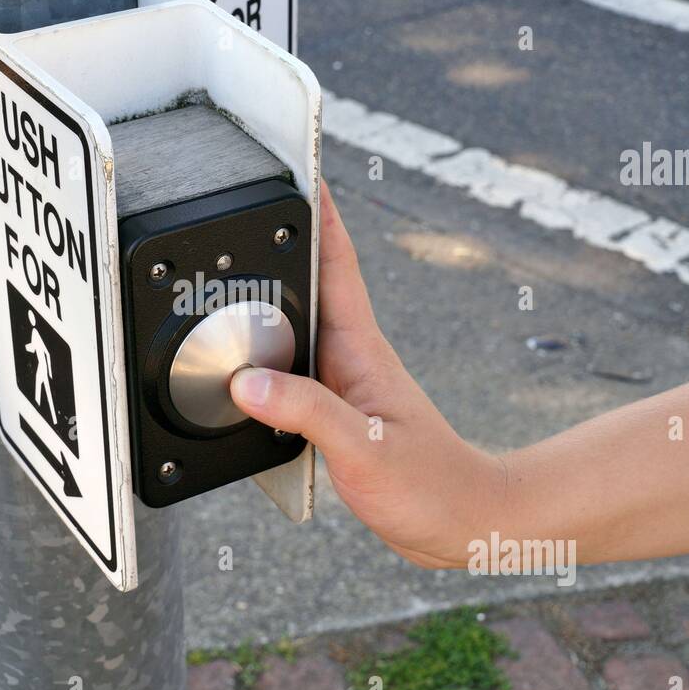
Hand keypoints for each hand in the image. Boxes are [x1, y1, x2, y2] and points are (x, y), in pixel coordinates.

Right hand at [230, 181, 504, 568]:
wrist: (464, 524)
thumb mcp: (364, 447)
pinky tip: (242, 367)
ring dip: (264, 302)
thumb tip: (247, 382)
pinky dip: (263, 358)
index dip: (316, 209)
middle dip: (273, 245)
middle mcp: (349, 356)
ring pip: (293, 328)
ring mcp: (343, 383)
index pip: (336, 259)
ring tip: (224, 279)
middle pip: (305, 285)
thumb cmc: (431, 485)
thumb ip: (307, 413)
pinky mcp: (336, 412)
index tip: (293, 165)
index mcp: (360, 348)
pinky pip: (290, 371)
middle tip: (237, 209)